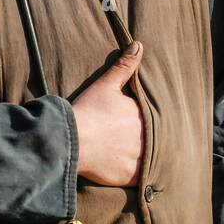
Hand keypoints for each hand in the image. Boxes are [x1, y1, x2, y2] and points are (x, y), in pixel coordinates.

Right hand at [72, 42, 144, 187]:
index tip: (133, 125)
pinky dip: (139, 177)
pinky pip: (142, 179)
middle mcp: (147, 137)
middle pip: (152, 139)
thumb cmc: (87, 111)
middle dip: (146, 140)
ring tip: (134, 159)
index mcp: (143, 115)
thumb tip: (139, 45)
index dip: (143, 122)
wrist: (70, 140)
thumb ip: (124, 66)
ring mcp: (141, 158)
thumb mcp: (106, 85)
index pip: (152, 118)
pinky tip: (132, 173)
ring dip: (145, 158)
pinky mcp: (131, 175)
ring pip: (150, 159)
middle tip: (133, 143)